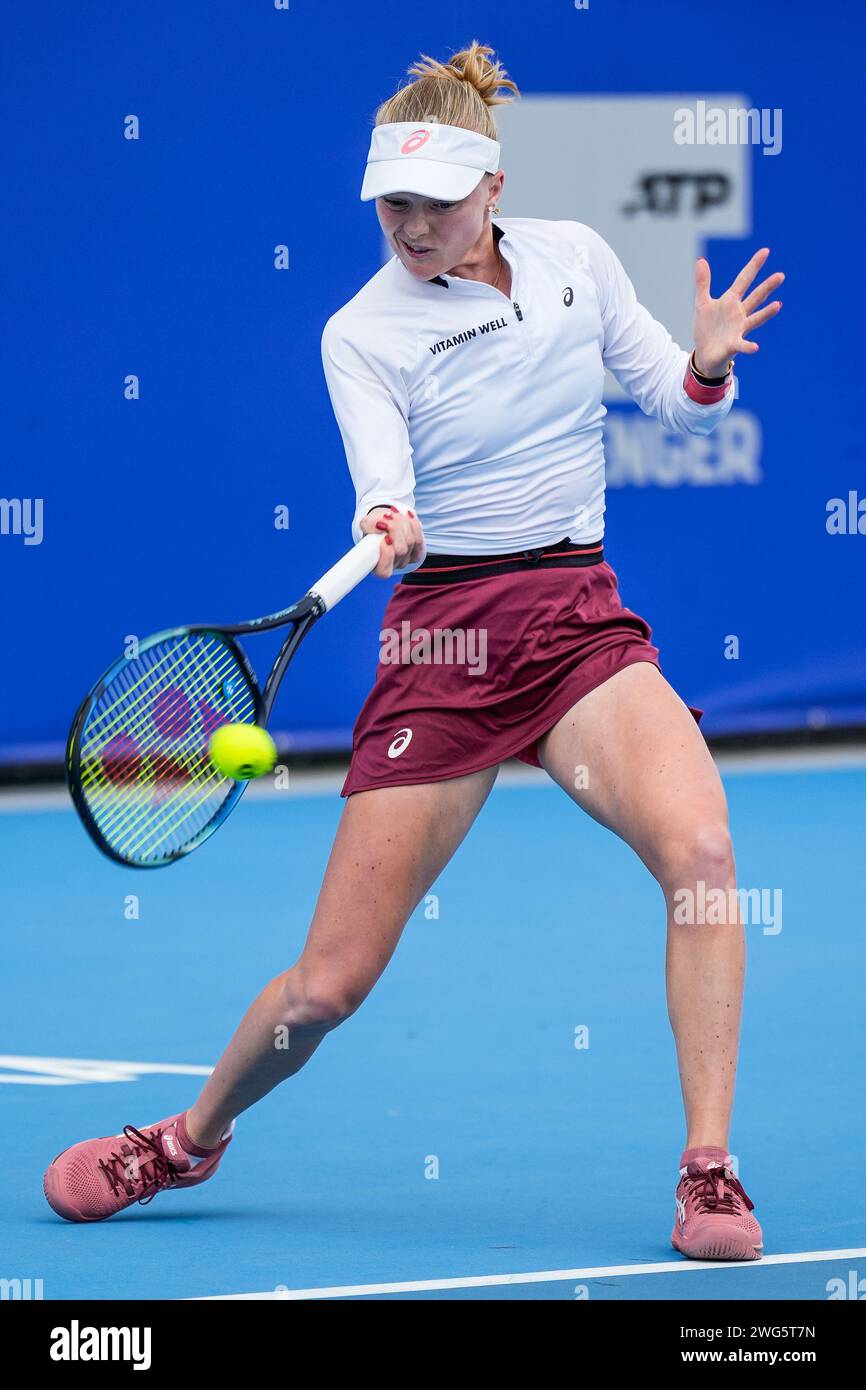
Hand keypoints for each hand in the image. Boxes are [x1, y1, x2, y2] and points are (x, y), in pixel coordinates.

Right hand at [359, 505, 425, 577]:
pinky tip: (407, 517)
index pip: (383, 571)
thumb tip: (378, 525)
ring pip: (411, 542)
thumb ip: (368, 525)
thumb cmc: (373, 527)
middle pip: (400, 550)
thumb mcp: (366, 524)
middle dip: (395, 530)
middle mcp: (392, 566)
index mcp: (376, 566)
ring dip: (403, 523)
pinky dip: (413, 525)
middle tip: (387, 517)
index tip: (385, 539)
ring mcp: (406, 560)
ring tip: (393, 514)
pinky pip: (419, 539)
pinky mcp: (417, 553)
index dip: (386, 556)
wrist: (385, 522)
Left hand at [692, 247, 783, 377]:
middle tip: (781, 275)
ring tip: (778, 305)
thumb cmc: (706, 328)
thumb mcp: (702, 303)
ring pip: (755, 319)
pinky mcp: (734, 345)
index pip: (744, 280)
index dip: (754, 266)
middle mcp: (739, 313)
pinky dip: (749, 347)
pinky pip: (743, 345)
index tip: (765, 251)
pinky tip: (755, 347)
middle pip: (756, 297)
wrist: (704, 353)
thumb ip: (703, 283)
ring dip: (767, 313)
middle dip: (767, 287)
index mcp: (731, 301)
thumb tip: (700, 260)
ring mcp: (739, 329)